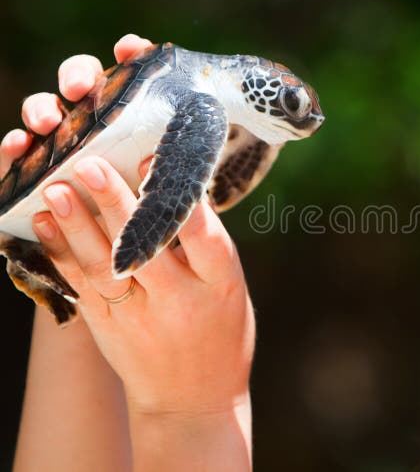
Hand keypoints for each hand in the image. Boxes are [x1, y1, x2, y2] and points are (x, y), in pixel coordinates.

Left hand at [2, 34, 254, 416]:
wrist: (192, 400)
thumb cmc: (221, 332)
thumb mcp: (230, 288)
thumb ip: (205, 245)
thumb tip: (178, 187)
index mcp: (220, 285)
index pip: (199, 235)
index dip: (174, 199)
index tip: (152, 163)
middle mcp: (179, 300)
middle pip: (142, 246)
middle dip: (113, 203)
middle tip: (89, 163)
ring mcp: (139, 317)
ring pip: (103, 265)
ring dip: (77, 225)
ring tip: (55, 188)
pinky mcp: (107, 328)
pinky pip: (80, 285)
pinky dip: (61, 252)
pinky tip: (45, 224)